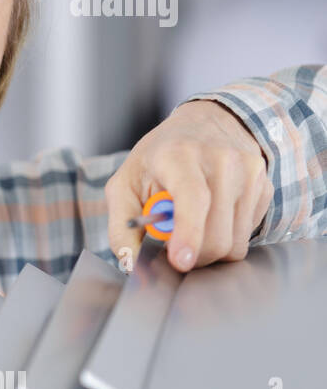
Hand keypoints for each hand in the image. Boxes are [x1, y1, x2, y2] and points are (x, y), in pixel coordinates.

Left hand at [106, 99, 273, 272]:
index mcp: (178, 155)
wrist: (207, 123)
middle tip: (174, 247)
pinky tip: (212, 216)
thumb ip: (122, 226)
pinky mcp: (265, 186)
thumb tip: (131, 264)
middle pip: (217, 235)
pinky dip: (227, 236)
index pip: (193, 198)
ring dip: (210, 249)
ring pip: (235, 243)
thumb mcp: (125, 184)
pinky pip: (248, 234)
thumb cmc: (159, 159)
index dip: (188, 233)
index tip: (181, 260)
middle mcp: (221, 161)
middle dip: (193, 254)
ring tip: (192, 226)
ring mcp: (248, 173)